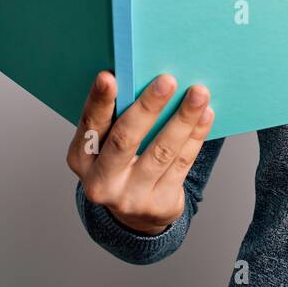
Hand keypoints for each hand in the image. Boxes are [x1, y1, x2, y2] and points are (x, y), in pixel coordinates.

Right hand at [66, 71, 215, 235]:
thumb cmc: (122, 161)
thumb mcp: (107, 143)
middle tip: (167, 80)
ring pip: (161, 151)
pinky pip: (182, 163)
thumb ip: (117, 116)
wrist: (137, 213)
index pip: (90, 124)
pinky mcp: (159, 203)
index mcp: (82, 157)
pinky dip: (195, 136)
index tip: (110, 76)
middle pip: (125, 140)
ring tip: (198, 93)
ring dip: (182, 119)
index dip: (99, 101)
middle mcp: (100, 181)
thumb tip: (142, 74)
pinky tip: (205, 115)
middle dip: (148, 107)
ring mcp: (130, 196)